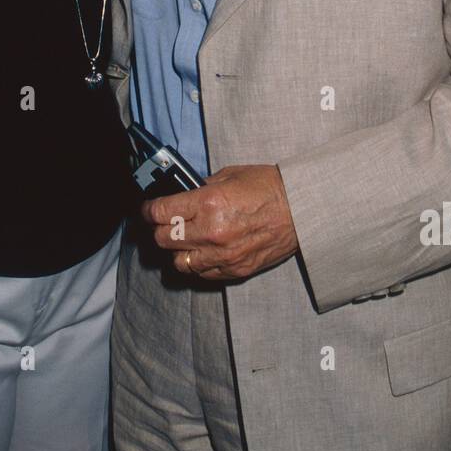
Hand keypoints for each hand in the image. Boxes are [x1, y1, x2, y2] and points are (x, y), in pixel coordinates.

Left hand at [140, 164, 299, 280]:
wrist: (302, 209)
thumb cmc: (269, 187)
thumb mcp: (230, 175)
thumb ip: (202, 188)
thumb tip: (184, 197)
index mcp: (208, 203)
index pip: (161, 213)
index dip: (149, 211)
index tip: (148, 210)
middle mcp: (212, 232)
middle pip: (164, 240)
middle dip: (160, 230)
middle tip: (164, 224)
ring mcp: (223, 255)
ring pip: (180, 262)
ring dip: (177, 251)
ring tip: (183, 241)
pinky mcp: (235, 269)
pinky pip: (202, 274)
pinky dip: (198, 265)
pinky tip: (203, 252)